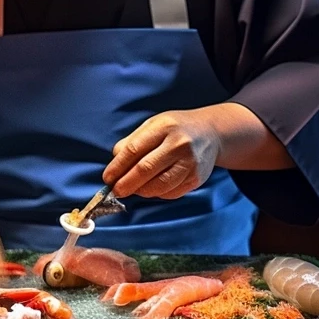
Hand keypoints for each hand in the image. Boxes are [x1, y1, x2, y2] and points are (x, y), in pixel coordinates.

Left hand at [103, 110, 220, 199]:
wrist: (210, 133)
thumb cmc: (176, 129)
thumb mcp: (153, 125)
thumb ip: (132, 142)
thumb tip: (115, 164)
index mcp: (164, 127)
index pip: (134, 149)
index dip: (118, 167)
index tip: (108, 177)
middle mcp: (179, 144)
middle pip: (145, 169)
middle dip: (126, 183)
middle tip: (116, 190)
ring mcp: (190, 163)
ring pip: (158, 185)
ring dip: (140, 191)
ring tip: (133, 188)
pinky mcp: (196, 178)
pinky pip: (170, 192)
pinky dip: (156, 193)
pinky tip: (152, 187)